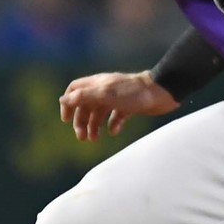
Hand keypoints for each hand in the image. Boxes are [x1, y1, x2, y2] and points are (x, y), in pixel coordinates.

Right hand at [59, 71, 179, 140]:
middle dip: (81, 121)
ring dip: (94, 126)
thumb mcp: (104, 95)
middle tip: (82, 137)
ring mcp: (118, 97)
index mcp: (97, 84)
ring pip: (100, 112)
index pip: (74, 90)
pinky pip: (116, 116)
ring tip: (95, 139)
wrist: (161, 92)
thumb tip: (62, 100)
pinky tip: (114, 131)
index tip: (66, 120)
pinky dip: (112, 124)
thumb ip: (83, 97)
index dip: (68, 104)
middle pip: (86, 105)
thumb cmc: (132, 93)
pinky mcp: (130, 106)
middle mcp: (105, 89)